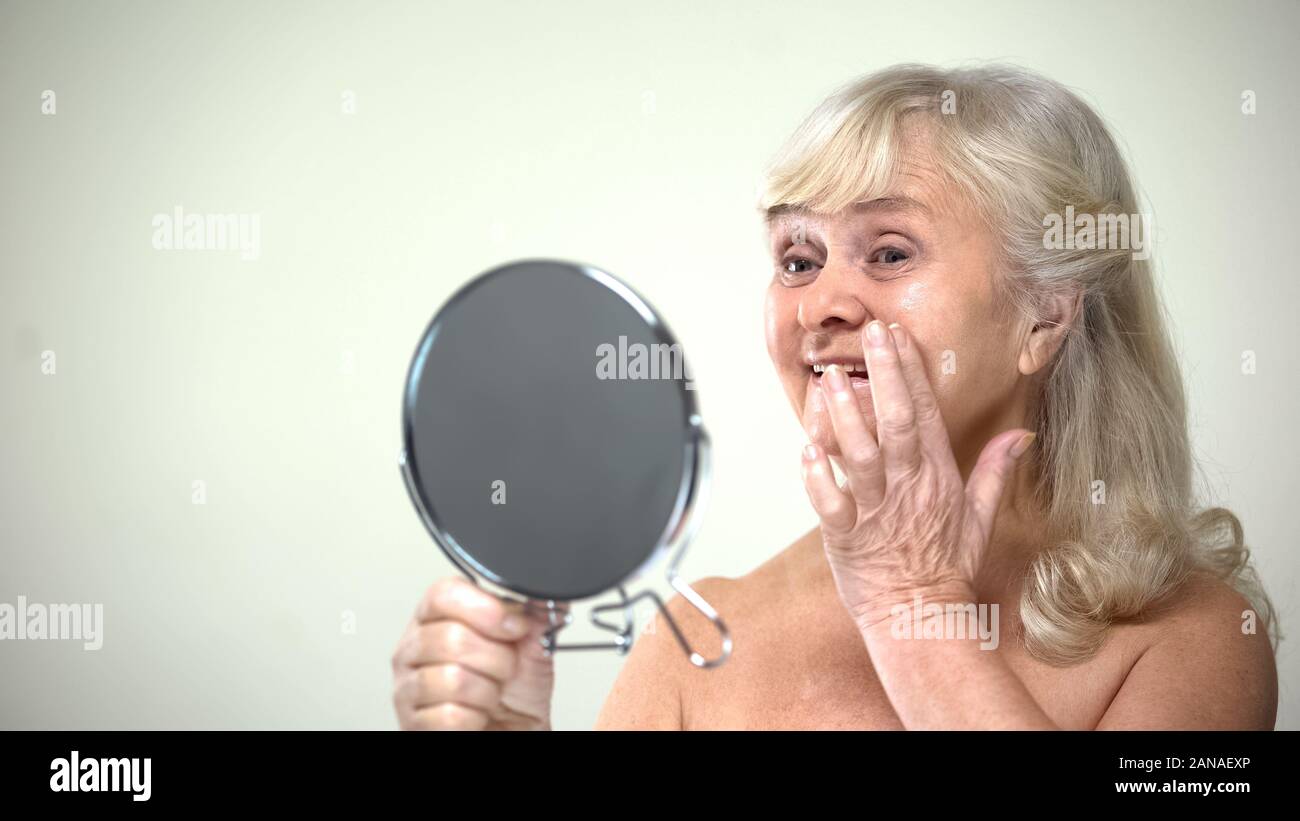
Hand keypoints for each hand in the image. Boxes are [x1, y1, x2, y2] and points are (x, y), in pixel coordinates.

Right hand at [391, 576, 561, 729]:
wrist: (514, 731)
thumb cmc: (515, 691)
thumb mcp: (532, 644)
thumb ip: (534, 614)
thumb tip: (540, 591)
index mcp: (437, 617)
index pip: (443, 594)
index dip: (485, 609)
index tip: (515, 627)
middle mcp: (415, 647)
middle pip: (451, 637)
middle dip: (497, 659)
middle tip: (505, 671)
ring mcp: (407, 686)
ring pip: (453, 679)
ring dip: (488, 692)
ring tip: (490, 695)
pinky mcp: (412, 723)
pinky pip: (451, 716)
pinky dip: (476, 719)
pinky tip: (476, 716)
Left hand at [798, 320, 1034, 630]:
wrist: (920, 619)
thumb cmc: (944, 569)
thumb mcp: (980, 518)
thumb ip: (994, 471)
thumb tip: (1022, 435)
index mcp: (936, 477)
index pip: (925, 414)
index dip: (911, 372)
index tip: (897, 335)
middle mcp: (907, 487)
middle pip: (897, 423)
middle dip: (886, 376)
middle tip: (871, 335)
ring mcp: (876, 511)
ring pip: (861, 456)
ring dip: (846, 418)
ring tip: (831, 382)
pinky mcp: (846, 537)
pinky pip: (831, 503)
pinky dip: (818, 477)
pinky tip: (806, 449)